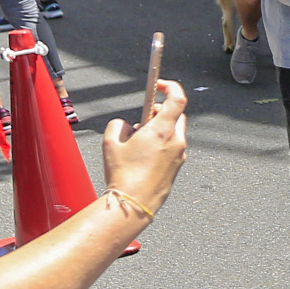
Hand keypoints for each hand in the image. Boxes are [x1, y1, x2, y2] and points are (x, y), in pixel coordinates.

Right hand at [101, 78, 187, 219]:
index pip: (177, 98)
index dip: (170, 86)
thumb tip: (127, 127)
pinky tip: (144, 155)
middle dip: (161, 111)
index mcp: (162, 131)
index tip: (159, 84)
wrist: (134, 204)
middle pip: (176, 115)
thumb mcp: (110, 142)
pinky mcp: (177, 168)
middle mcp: (176, 141)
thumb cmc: (123, 174)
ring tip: (140, 140)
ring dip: (161, 129)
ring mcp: (179, 156)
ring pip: (175, 132)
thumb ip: (118, 125)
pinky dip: (162, 144)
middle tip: (144, 117)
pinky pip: (173, 148)